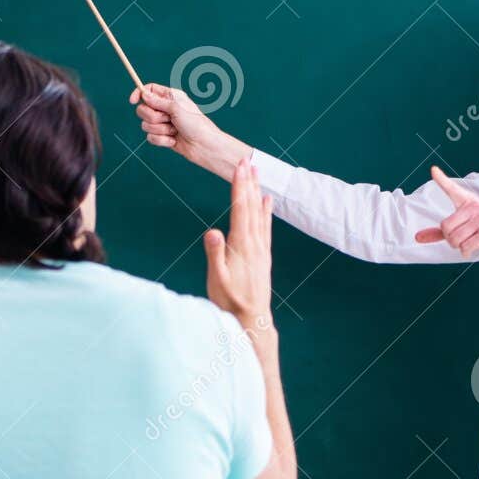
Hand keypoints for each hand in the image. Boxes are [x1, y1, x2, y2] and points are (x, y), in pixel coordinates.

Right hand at [132, 83, 250, 179]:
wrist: (203, 146)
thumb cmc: (196, 124)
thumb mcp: (177, 108)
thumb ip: (158, 101)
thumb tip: (144, 95)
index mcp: (170, 97)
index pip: (149, 90)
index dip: (139, 94)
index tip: (133, 101)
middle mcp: (165, 109)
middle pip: (143, 109)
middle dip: (153, 116)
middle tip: (166, 119)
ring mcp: (163, 123)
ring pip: (146, 125)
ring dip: (160, 130)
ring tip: (174, 131)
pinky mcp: (163, 137)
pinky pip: (150, 138)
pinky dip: (162, 140)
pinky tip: (173, 141)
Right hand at [205, 159, 273, 332]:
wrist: (252, 318)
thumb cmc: (230, 300)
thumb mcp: (217, 279)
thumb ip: (215, 255)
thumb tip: (212, 232)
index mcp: (241, 245)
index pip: (240, 209)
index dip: (239, 186)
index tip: (238, 167)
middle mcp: (254, 242)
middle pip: (250, 206)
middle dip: (248, 182)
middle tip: (246, 160)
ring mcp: (261, 248)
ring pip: (259, 213)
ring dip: (256, 191)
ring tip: (257, 172)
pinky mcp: (263, 254)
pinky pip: (265, 226)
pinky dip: (266, 210)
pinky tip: (266, 201)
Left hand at [415, 166, 478, 277]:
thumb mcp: (463, 229)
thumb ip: (440, 233)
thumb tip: (417, 237)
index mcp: (469, 202)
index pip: (452, 190)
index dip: (442, 180)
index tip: (432, 170)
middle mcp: (475, 207)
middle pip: (445, 227)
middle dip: (450, 239)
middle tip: (465, 237)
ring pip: (453, 239)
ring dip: (459, 246)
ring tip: (472, 241)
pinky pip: (464, 247)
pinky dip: (467, 252)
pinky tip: (477, 247)